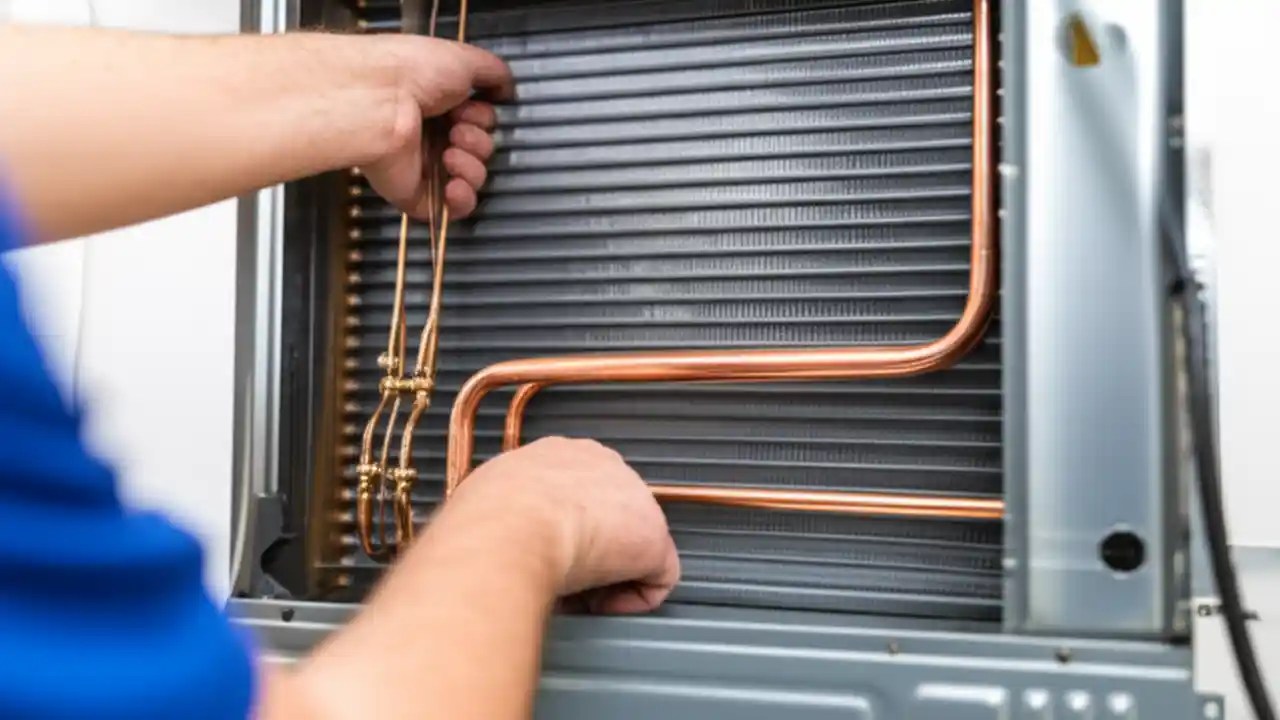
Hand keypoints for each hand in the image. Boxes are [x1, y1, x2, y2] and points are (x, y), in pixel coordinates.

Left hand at [361, 37, 512, 219]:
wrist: (378, 102)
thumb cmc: (416, 74)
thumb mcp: (465, 58)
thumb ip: (493, 72)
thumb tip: (507, 88)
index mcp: (442, 104)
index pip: (482, 123)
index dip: (485, 118)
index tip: (471, 109)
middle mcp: (434, 135)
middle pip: (482, 152)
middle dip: (479, 142)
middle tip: (457, 130)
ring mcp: (425, 168)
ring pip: (473, 181)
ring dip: (472, 167)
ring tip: (450, 153)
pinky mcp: (417, 195)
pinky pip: (454, 211)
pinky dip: (462, 200)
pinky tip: (454, 184)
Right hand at [450, 437, 680, 613]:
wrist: (509, 528)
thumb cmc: (484, 520)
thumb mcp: (481, 500)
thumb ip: (501, 509)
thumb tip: (494, 534)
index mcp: (556, 454)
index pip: (573, 492)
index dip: (559, 529)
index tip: (540, 552)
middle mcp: (600, 464)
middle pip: (607, 515)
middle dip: (587, 549)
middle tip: (558, 577)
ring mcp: (633, 496)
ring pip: (629, 548)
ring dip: (604, 575)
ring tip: (571, 592)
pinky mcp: (654, 535)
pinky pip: (654, 580)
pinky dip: (628, 600)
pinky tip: (597, 604)